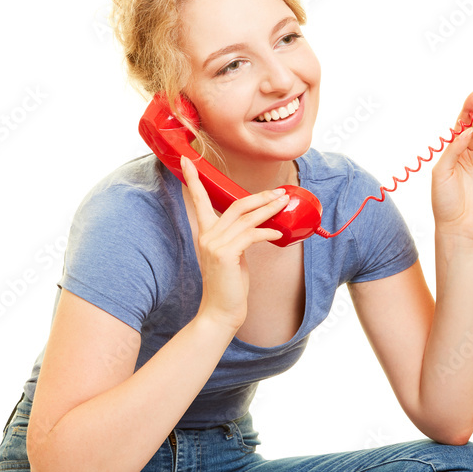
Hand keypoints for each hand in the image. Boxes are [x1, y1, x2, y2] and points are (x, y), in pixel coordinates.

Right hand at [180, 156, 288, 329]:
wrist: (220, 311)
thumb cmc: (228, 286)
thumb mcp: (231, 256)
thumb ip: (236, 238)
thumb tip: (256, 226)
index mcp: (205, 234)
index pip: (198, 200)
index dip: (194, 179)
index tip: (187, 160)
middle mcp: (207, 236)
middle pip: (235, 205)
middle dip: (260, 196)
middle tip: (279, 191)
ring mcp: (215, 245)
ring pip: (246, 218)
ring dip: (269, 209)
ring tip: (284, 203)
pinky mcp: (226, 254)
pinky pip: (251, 235)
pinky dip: (267, 231)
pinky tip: (278, 232)